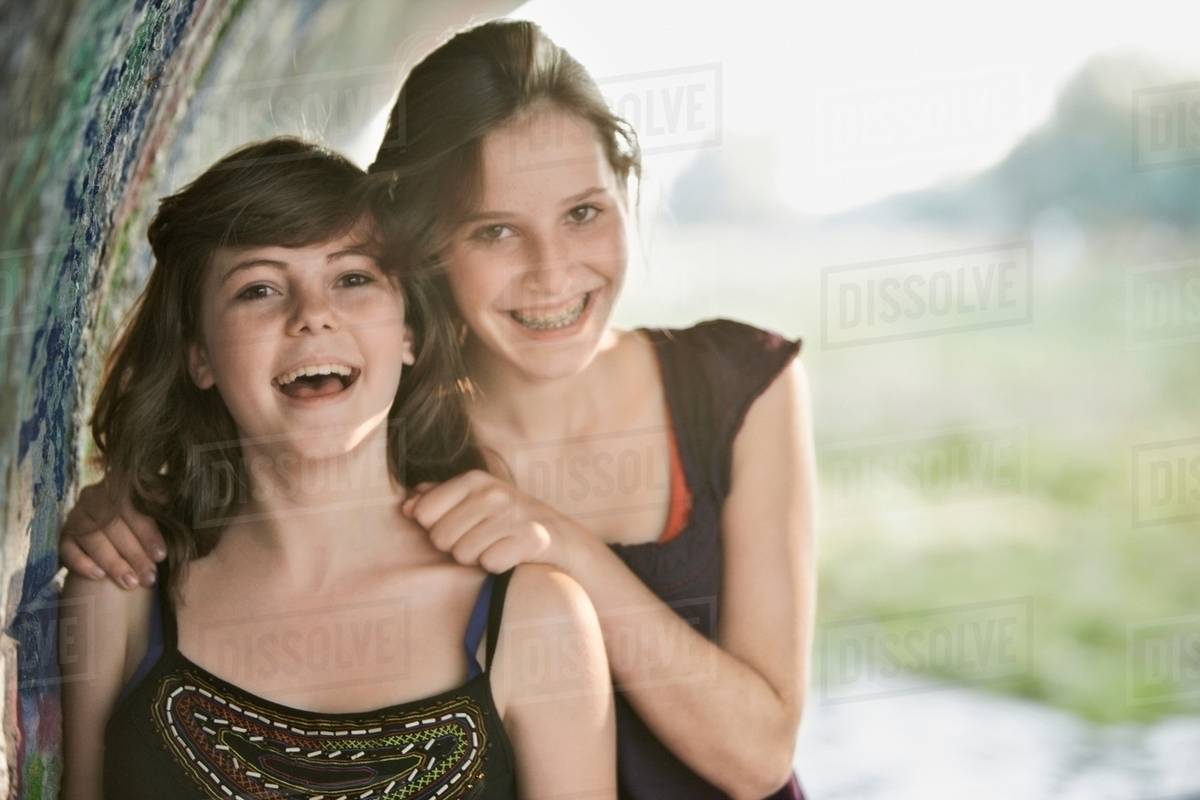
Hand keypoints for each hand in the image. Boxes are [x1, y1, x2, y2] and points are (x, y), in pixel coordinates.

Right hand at [59, 476, 165, 588]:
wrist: (121, 530)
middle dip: (133, 553)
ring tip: (130, 583)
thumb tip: (188, 508)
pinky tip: (98, 576)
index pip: (133, 506)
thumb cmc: (148, 521)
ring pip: (91, 537)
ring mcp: (76, 515)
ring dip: (112, 561)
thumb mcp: (162, 510)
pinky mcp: (63, 536)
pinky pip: (67, 549)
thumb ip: (169, 509)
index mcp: (121, 485)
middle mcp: (95, 496)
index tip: (161, 555)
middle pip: (112, 524)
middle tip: (149, 577)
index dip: (147, 531)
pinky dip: (81, 562)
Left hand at [401, 470, 582, 573]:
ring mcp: (514, 514)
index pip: (423, 514)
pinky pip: (490, 564)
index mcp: (473, 479)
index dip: (436, 528)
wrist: (560, 536)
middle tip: (480, 540)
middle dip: (456, 547)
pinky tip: (510, 557)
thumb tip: (406, 506)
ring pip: (463, 554)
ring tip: (495, 547)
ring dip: (477, 558)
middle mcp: (492, 492)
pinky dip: (498, 566)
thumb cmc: (505, 519)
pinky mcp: (532, 538)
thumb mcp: (473, 501)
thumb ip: (437, 499)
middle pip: (440, 538)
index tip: (459, 527)